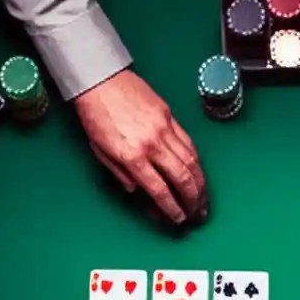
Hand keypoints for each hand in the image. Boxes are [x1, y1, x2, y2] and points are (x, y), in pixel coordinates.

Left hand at [75, 69, 207, 223]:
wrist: (100, 80)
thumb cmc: (96, 115)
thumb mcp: (101, 152)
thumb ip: (123, 174)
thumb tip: (140, 191)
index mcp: (132, 155)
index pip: (159, 190)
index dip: (172, 208)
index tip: (178, 218)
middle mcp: (152, 143)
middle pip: (182, 178)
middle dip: (193, 200)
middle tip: (198, 213)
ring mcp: (164, 128)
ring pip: (192, 161)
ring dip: (200, 183)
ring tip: (204, 198)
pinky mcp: (170, 117)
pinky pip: (189, 143)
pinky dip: (197, 161)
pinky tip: (198, 172)